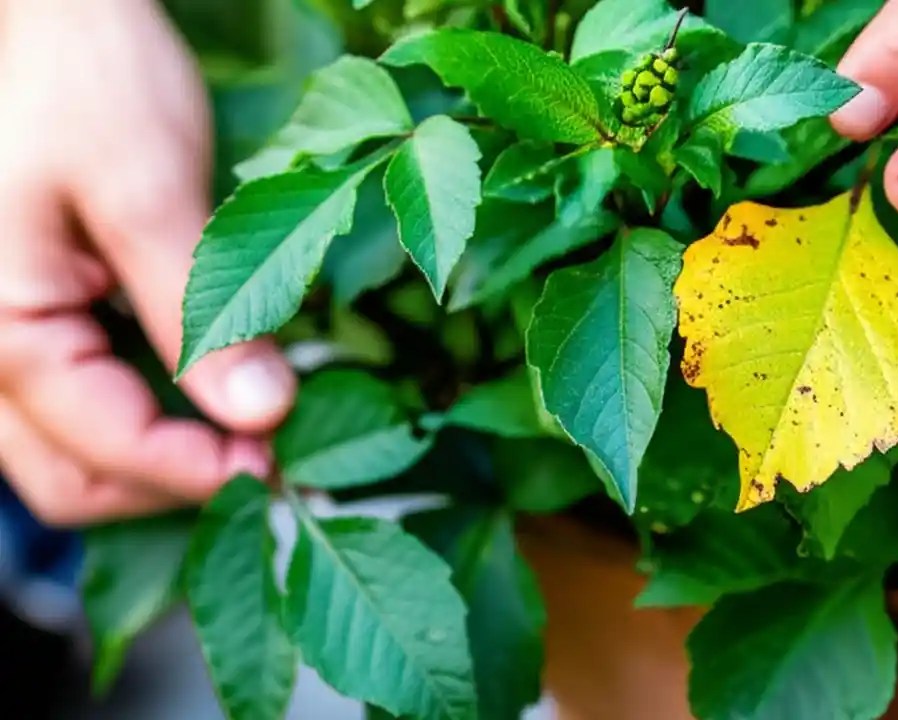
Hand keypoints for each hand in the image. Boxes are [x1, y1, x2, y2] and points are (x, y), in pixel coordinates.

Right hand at [0, 0, 295, 525]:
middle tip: (271, 456)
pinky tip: (196, 391)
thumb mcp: (148, 190)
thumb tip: (263, 414)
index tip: (284, 463)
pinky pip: (67, 403)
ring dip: (154, 458)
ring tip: (243, 431)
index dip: (203, 472)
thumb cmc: (84, 76)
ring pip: (65, 452)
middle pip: (74, 478)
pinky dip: (134, 416)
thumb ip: (199, 313)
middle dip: (174, 482)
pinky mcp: (17, 315)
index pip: (105, 451)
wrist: (44, 10)